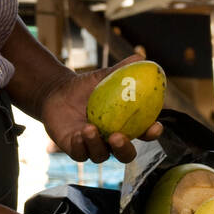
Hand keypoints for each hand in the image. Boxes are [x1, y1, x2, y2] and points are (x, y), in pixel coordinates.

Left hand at [38, 54, 163, 163]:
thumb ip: (122, 70)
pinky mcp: (75, 149)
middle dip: (124, 149)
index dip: (151, 133)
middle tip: (118, 137)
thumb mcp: (104, 77)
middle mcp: (111, 141)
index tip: (155, 126)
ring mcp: (93, 147)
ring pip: (101, 155)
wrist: (58, 92)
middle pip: (125, 155)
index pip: (144, 133)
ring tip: (90, 127)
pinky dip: (81, 145)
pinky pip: (80, 154)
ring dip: (97, 144)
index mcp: (125, 126)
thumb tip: (140, 57)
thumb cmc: (86, 87)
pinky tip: (78, 133)